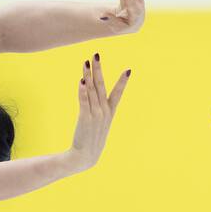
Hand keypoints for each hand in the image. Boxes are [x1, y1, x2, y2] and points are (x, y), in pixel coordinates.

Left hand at [70, 53, 129, 171]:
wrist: (85, 156)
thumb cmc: (91, 139)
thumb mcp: (97, 122)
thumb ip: (95, 108)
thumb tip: (92, 94)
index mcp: (110, 112)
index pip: (117, 94)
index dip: (122, 82)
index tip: (128, 70)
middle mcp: (104, 112)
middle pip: (101, 86)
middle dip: (99, 69)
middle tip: (96, 55)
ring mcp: (95, 115)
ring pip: (91, 91)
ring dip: (88, 75)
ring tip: (86, 62)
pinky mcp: (85, 119)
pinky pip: (84, 102)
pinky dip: (82, 91)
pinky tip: (81, 81)